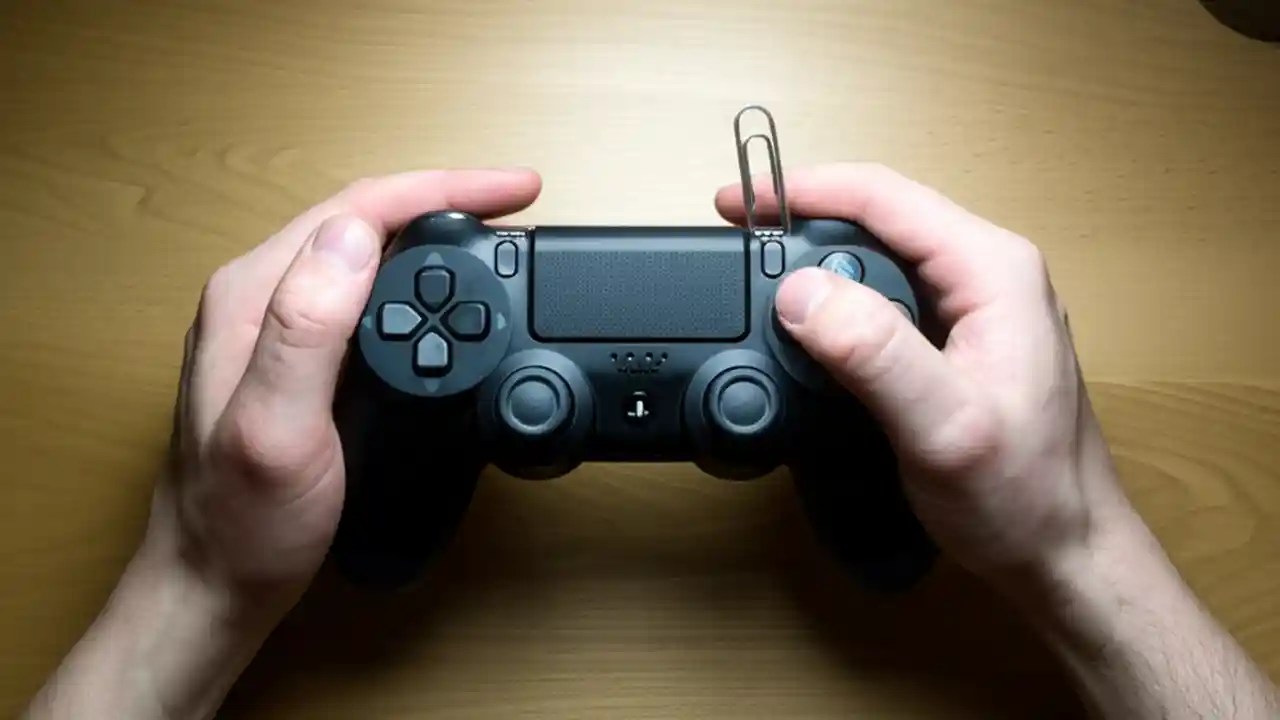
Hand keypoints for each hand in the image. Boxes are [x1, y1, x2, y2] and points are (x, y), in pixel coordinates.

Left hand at [27, 168, 542, 719]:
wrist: (217, 585)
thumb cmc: (243, 522)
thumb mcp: (276, 427)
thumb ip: (307, 327)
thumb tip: (358, 235)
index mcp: (253, 294)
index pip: (358, 208)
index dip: (444, 189)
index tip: (516, 192)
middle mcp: (260, 296)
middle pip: (366, 218)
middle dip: (450, 202)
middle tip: (519, 208)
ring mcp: (276, 327)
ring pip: (368, 252)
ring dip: (436, 235)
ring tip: (497, 237)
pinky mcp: (296, 357)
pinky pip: (365, 294)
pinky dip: (418, 282)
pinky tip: (445, 298)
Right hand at [716, 163, 1129, 580]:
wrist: (1064, 553)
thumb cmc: (1022, 495)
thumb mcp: (942, 425)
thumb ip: (874, 353)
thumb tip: (799, 292)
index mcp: (994, 270)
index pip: (886, 197)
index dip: (803, 190)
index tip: (735, 204)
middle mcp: (990, 273)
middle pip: (881, 219)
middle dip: (803, 225)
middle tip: (738, 251)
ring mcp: (977, 307)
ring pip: (882, 259)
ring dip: (820, 267)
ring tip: (760, 287)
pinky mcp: (961, 339)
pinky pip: (890, 299)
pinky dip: (840, 305)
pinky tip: (808, 330)